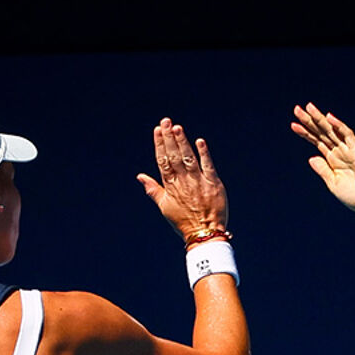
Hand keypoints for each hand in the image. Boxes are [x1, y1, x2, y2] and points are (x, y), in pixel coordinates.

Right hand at [138, 118, 228, 242]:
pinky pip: (208, 166)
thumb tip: (140, 176)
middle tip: (166, 121)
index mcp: (170, 186)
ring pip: (188, 158)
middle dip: (169, 138)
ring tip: (177, 128)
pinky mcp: (214, 184)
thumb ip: (153, 189)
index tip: (157, 130)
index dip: (160, 145)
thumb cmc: (183, 221)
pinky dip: (204, 153)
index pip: (163, 161)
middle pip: (174, 156)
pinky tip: (199, 141)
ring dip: (182, 142)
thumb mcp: (164, 206)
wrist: (205, 233)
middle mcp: (183, 182)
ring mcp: (198, 182)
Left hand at [291, 102, 354, 214]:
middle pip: (322, 132)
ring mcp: (348, 150)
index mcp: (333, 160)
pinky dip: (339, 126)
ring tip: (308, 107)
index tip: (293, 125)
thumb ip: (323, 170)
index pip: (317, 141)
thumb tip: (311, 157)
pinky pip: (348, 135)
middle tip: (296, 109)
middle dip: (309, 121)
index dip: (305, 133)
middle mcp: (339, 152)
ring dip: (320, 119)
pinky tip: (329, 118)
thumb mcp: (334, 184)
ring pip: (332, 130)